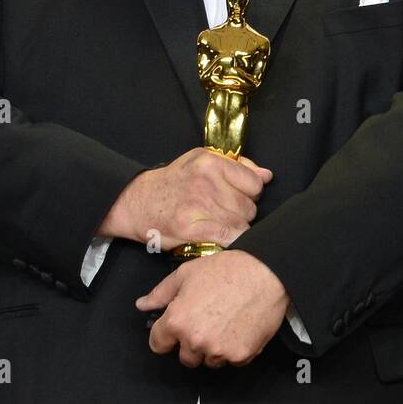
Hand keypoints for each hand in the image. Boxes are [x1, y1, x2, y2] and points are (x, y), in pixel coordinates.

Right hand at [97, 147, 271, 250]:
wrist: (136, 202)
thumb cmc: (174, 183)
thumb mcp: (202, 161)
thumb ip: (238, 167)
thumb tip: (266, 176)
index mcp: (211, 162)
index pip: (255, 183)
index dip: (250, 194)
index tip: (238, 197)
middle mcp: (207, 181)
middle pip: (250, 206)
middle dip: (242, 213)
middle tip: (224, 213)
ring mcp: (200, 205)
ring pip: (243, 224)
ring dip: (236, 229)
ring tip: (218, 225)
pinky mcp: (193, 229)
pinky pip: (230, 237)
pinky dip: (231, 241)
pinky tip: (221, 238)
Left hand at [135, 249, 289, 367]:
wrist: (266, 272)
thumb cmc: (227, 269)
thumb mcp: (187, 273)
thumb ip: (161, 293)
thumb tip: (143, 305)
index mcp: (177, 321)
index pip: (158, 344)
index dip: (166, 335)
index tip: (176, 328)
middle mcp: (195, 341)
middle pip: (185, 358)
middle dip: (191, 343)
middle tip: (207, 320)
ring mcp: (219, 351)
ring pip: (208, 361)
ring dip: (213, 348)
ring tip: (225, 322)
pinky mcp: (241, 355)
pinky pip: (231, 361)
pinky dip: (234, 349)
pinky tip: (239, 327)